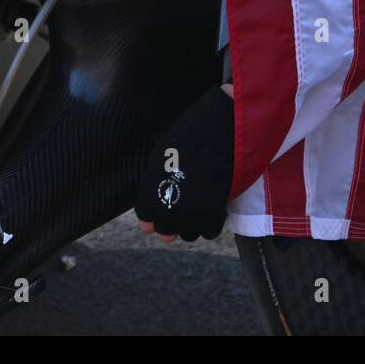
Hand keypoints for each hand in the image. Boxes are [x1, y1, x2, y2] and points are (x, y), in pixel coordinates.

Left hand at [135, 83, 233, 242]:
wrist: (220, 129)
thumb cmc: (190, 136)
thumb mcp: (161, 157)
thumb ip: (152, 187)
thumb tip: (147, 220)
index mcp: (150, 190)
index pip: (145, 217)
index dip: (154, 213)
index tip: (165, 204)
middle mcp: (167, 206)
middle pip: (165, 229)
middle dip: (173, 221)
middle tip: (185, 207)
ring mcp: (190, 212)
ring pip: (188, 234)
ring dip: (193, 224)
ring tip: (200, 206)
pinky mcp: (213, 214)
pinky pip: (210, 232)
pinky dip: (212, 223)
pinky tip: (214, 207)